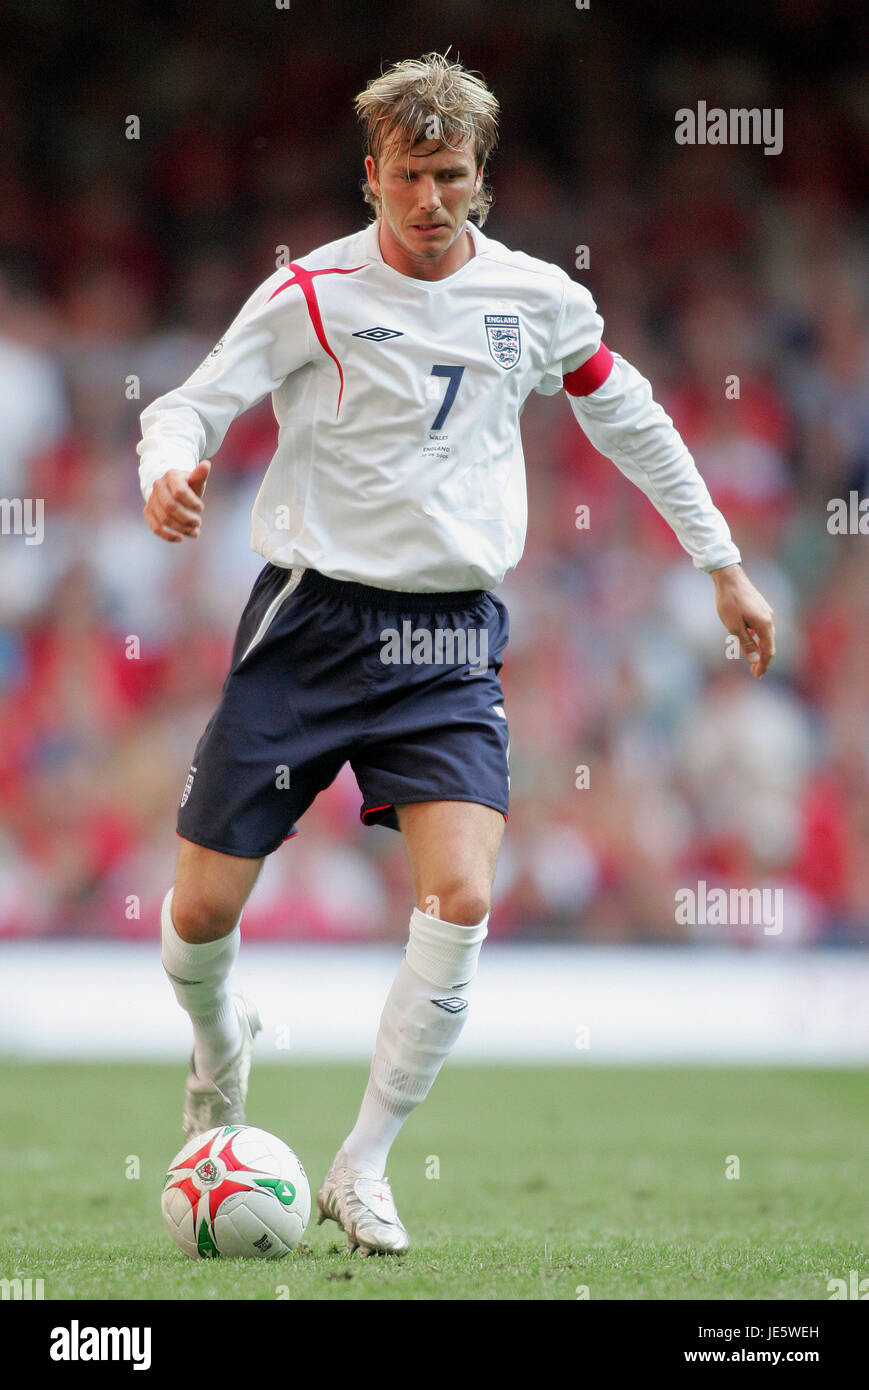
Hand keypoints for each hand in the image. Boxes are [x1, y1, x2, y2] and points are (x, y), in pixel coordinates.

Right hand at [143, 461, 210, 542]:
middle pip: (170, 507)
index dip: (192, 503)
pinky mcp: (148, 511)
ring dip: (181, 529)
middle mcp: (158, 486)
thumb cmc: (188, 485)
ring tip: (195, 533)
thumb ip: (200, 475)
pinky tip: (180, 538)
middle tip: (198, 523)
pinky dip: (168, 535)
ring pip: (164, 519)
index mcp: (171, 476)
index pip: (179, 492)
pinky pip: (155, 527)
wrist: (172, 489)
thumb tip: (206, 464)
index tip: (201, 508)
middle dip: (186, 518)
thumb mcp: (196, 480)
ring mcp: (151, 499)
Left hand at [710, 563, 774, 677]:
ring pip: (766, 635)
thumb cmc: (729, 601)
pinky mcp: (761, 607)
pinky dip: (758, 637)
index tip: (757, 676)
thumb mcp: (734, 626)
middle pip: (769, 644)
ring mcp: (766, 611)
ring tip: (752, 659)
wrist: (729, 577)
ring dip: (760, 648)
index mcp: (764, 624)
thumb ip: (746, 644)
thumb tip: (756, 660)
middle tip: (755, 672)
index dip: (763, 665)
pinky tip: (749, 639)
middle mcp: (769, 618)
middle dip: (762, 659)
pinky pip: (762, 627)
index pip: (768, 651)